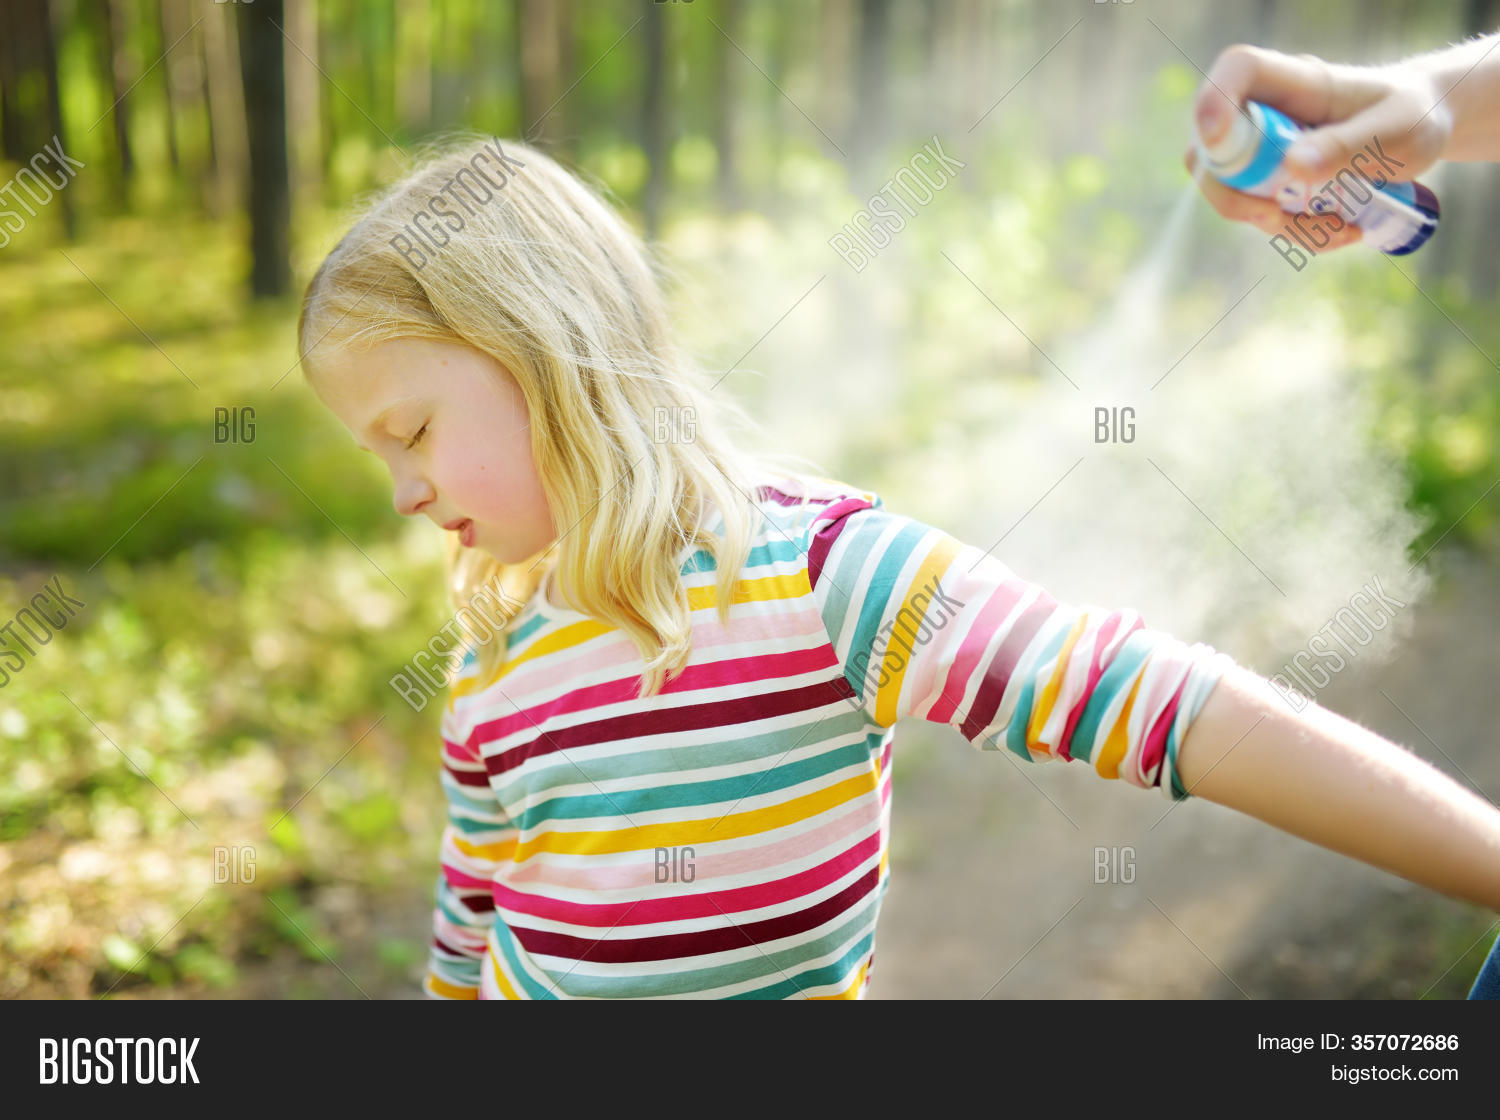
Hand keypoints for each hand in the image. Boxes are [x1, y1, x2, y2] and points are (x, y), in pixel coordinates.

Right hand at [1183, 43, 1453, 248]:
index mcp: (1295, 80)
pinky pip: (1261, 215)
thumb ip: (1348, 146)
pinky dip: (1297, 233)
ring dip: (1280, 224)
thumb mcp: (1396, 132)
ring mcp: (1261, 149)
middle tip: (1277, 217)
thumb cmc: (1411, 116)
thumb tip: (1292, 168)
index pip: (1239, 71)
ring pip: (1234, 194)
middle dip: (1237, 195)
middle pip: (1212, 150)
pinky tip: (1343, 229)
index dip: (1214, 101)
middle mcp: (1265, 112)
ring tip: (1343, 228)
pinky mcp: (1268, 181)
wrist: (1419, 131)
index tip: (1217, 138)